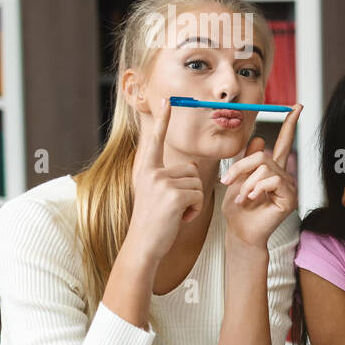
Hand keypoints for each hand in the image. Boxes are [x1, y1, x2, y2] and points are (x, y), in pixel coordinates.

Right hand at [128, 97, 204, 261]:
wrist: (144, 245)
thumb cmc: (155, 222)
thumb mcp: (158, 194)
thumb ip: (170, 177)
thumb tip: (190, 165)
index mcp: (146, 170)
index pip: (156, 140)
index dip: (163, 120)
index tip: (168, 100)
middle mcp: (150, 172)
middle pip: (191, 170)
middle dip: (191, 191)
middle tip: (174, 208)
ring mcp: (161, 182)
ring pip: (198, 183)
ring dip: (194, 202)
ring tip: (176, 213)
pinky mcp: (173, 195)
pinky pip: (200, 196)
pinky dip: (195, 210)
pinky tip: (180, 218)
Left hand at [221, 105, 301, 248]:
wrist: (240, 232)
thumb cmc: (238, 210)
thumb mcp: (236, 180)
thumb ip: (246, 160)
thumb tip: (258, 138)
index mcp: (272, 169)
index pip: (283, 142)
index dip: (290, 124)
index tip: (297, 107)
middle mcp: (283, 175)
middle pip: (263, 155)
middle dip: (240, 167)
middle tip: (226, 181)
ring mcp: (289, 186)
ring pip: (265, 168)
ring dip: (246, 183)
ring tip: (242, 198)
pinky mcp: (290, 198)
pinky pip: (271, 181)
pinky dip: (256, 189)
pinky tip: (252, 200)